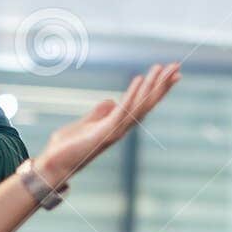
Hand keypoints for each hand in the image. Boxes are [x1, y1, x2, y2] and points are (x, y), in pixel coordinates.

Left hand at [36, 63, 180, 182]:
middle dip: (162, 84)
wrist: (54, 165)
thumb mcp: (85, 123)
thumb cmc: (67, 147)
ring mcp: (115, 130)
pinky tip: (139, 79)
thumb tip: (111, 101)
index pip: (142, 103)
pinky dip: (132, 94)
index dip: (157, 89)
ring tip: (162, 67)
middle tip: (177, 66)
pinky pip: (123, 110)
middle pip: (148, 102)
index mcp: (118, 124)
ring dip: (152, 85)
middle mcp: (122, 127)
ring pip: (139, 104)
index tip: (171, 74)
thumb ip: (99, 113)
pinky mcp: (105, 131)